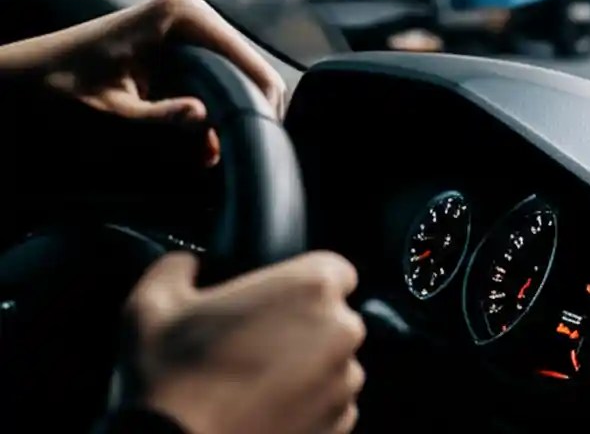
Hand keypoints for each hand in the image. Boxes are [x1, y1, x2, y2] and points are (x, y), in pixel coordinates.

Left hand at [0, 0, 285, 164]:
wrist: (30, 70)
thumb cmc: (62, 84)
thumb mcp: (111, 109)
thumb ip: (159, 117)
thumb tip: (205, 119)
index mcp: (181, 16)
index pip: (247, 59)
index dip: (260, 100)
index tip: (261, 139)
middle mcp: (193, 11)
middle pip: (252, 65)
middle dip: (250, 110)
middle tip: (242, 151)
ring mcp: (192, 23)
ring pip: (241, 72)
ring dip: (236, 111)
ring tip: (220, 149)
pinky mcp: (187, 39)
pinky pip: (222, 73)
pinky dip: (221, 105)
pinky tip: (206, 138)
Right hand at [123, 252, 365, 433]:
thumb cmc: (171, 379)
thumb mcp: (152, 304)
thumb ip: (178, 269)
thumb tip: (186, 266)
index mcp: (311, 286)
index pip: (333, 270)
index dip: (301, 284)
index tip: (274, 300)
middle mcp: (340, 331)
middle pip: (333, 318)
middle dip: (301, 327)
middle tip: (252, 344)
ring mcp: (343, 382)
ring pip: (333, 363)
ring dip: (305, 368)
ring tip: (252, 383)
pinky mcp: (339, 424)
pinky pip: (331, 405)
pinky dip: (306, 406)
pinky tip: (263, 410)